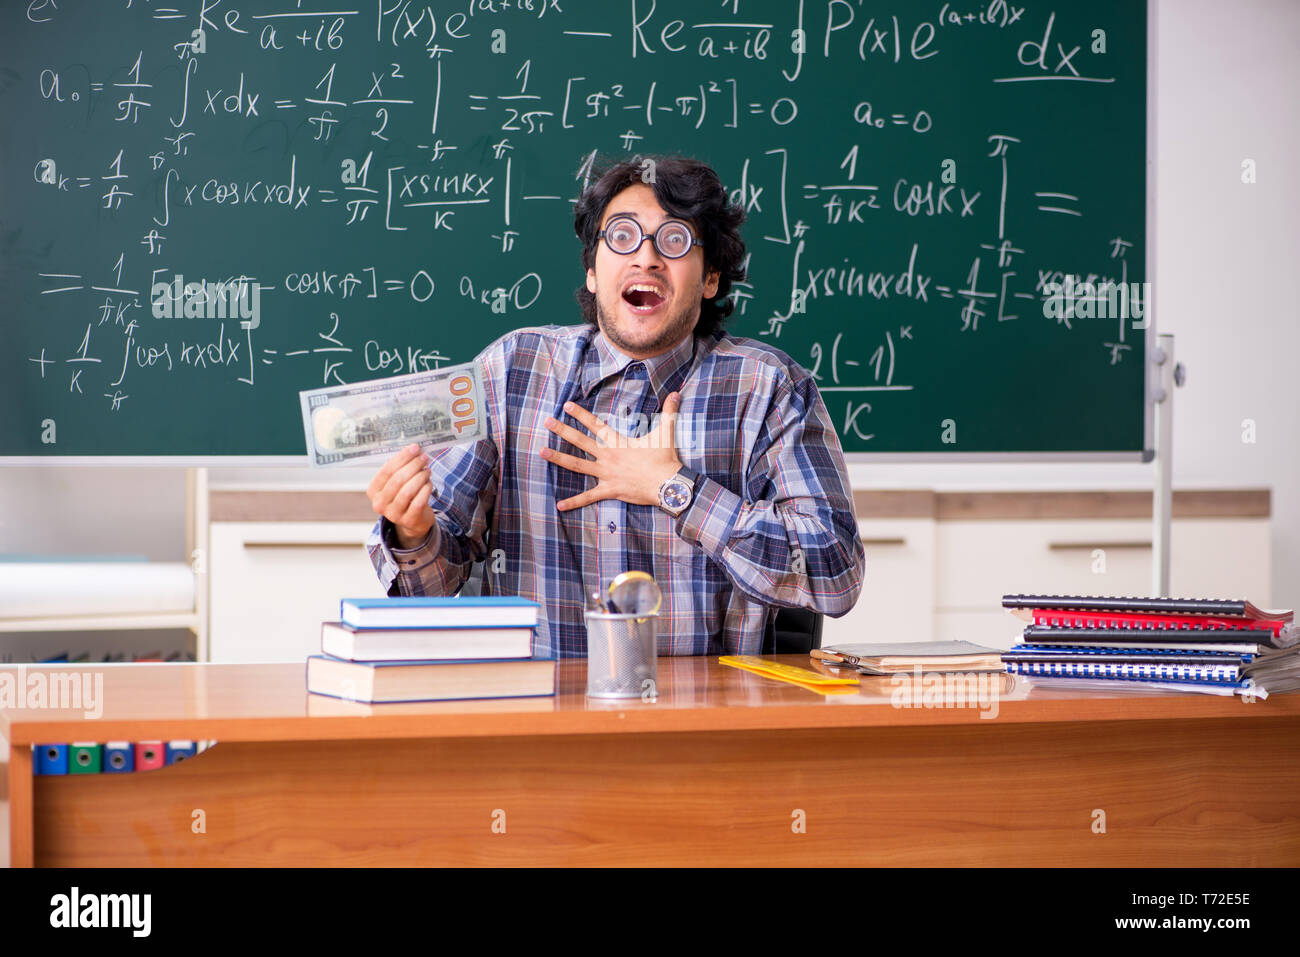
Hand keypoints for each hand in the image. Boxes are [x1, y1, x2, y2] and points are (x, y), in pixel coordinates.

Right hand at [366, 443, 434, 547]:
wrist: (413, 521)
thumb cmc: (404, 496)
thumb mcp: (396, 483)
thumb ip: (400, 468)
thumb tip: (413, 450)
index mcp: (373, 491)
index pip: (386, 470)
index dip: (402, 457)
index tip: (414, 448)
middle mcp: (380, 504)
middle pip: (397, 479)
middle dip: (413, 465)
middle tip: (424, 457)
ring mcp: (393, 514)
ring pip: (408, 491)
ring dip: (420, 477)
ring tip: (427, 470)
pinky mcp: (409, 520)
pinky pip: (418, 502)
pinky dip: (426, 489)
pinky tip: (429, 483)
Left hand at [541, 393, 683, 510]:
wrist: (667, 484)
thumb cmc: (665, 459)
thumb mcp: (666, 432)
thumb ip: (669, 411)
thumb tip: (678, 393)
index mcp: (617, 442)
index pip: (595, 424)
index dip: (580, 414)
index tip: (566, 405)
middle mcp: (607, 456)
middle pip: (580, 441)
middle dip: (562, 431)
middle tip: (546, 422)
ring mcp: (606, 474)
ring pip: (577, 465)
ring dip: (559, 459)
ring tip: (542, 452)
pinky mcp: (609, 490)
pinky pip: (588, 497)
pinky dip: (574, 502)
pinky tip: (559, 505)